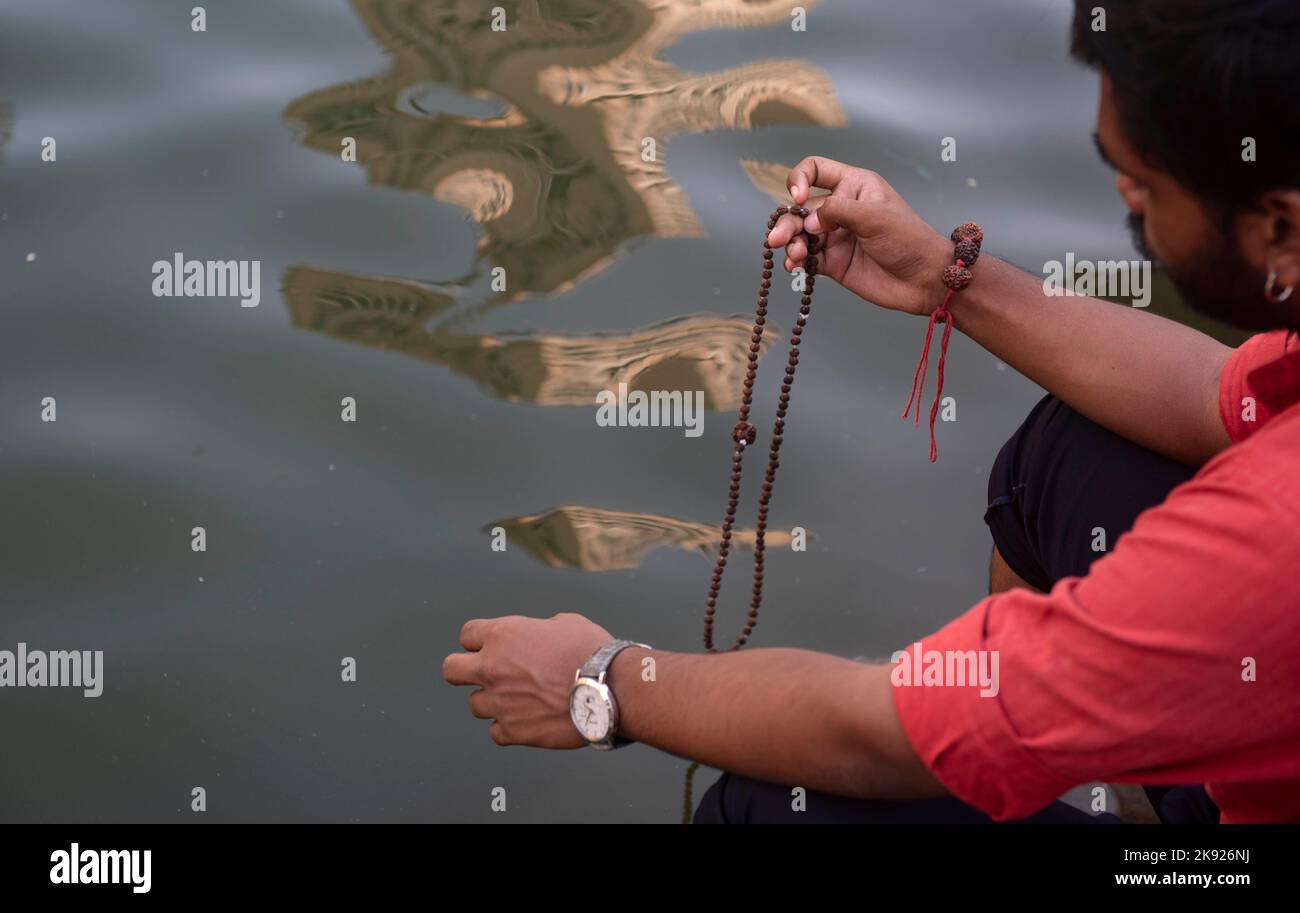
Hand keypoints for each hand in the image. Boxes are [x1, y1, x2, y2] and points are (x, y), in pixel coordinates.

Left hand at [443, 612, 612, 748]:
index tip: (493, 647)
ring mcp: (499, 702)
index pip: (467, 634)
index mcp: (502, 635)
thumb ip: (538, 630)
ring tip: (520, 700)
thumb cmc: (592, 652)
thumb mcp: (564, 623)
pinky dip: (508, 728)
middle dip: (465, 671)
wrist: (609, 688)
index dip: (480, 640)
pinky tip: (528, 720)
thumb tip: (539, 636)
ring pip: (474, 705)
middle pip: (451, 670)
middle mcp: (492, 668)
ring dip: (493, 701)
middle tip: (487, 674)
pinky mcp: (512, 731)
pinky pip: (495, 732)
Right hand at [767, 156, 952, 315]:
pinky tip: (794, 266)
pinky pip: (805, 257)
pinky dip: (795, 260)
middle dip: (787, 221)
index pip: (815, 170)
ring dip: (789, 243)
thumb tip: (808, 219)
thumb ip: (837, 211)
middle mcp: (841, 208)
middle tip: (778, 239)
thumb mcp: (875, 216)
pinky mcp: (832, 262)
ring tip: (792, 255)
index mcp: (854, 186)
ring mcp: (835, 236)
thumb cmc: (909, 240)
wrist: (924, 280)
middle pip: (801, 208)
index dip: (799, 179)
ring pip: (799, 234)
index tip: (798, 198)